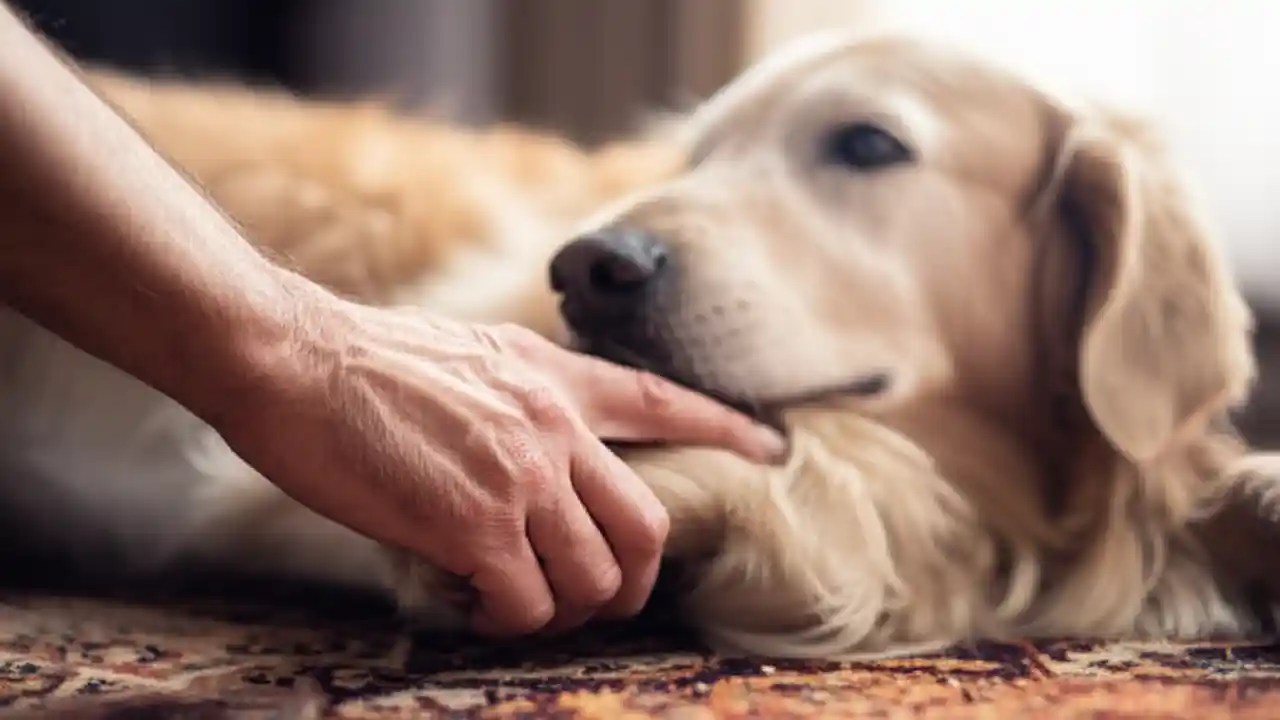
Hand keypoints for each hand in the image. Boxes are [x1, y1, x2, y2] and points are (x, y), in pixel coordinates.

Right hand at [209, 297, 784, 636]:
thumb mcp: (472, 354)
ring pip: (593, 577)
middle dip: (636, 579)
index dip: (726, 428)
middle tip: (602, 599)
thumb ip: (525, 397)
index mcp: (554, 376)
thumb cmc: (364, 362)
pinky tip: (471, 599)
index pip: (663, 402)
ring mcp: (522, 476)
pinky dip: (506, 617)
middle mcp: (555, 425)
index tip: (772, 447)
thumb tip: (545, 455)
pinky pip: (525, 602)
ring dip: (562, 607)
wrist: (295, 358)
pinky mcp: (476, 522)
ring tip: (513, 599)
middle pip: (647, 525)